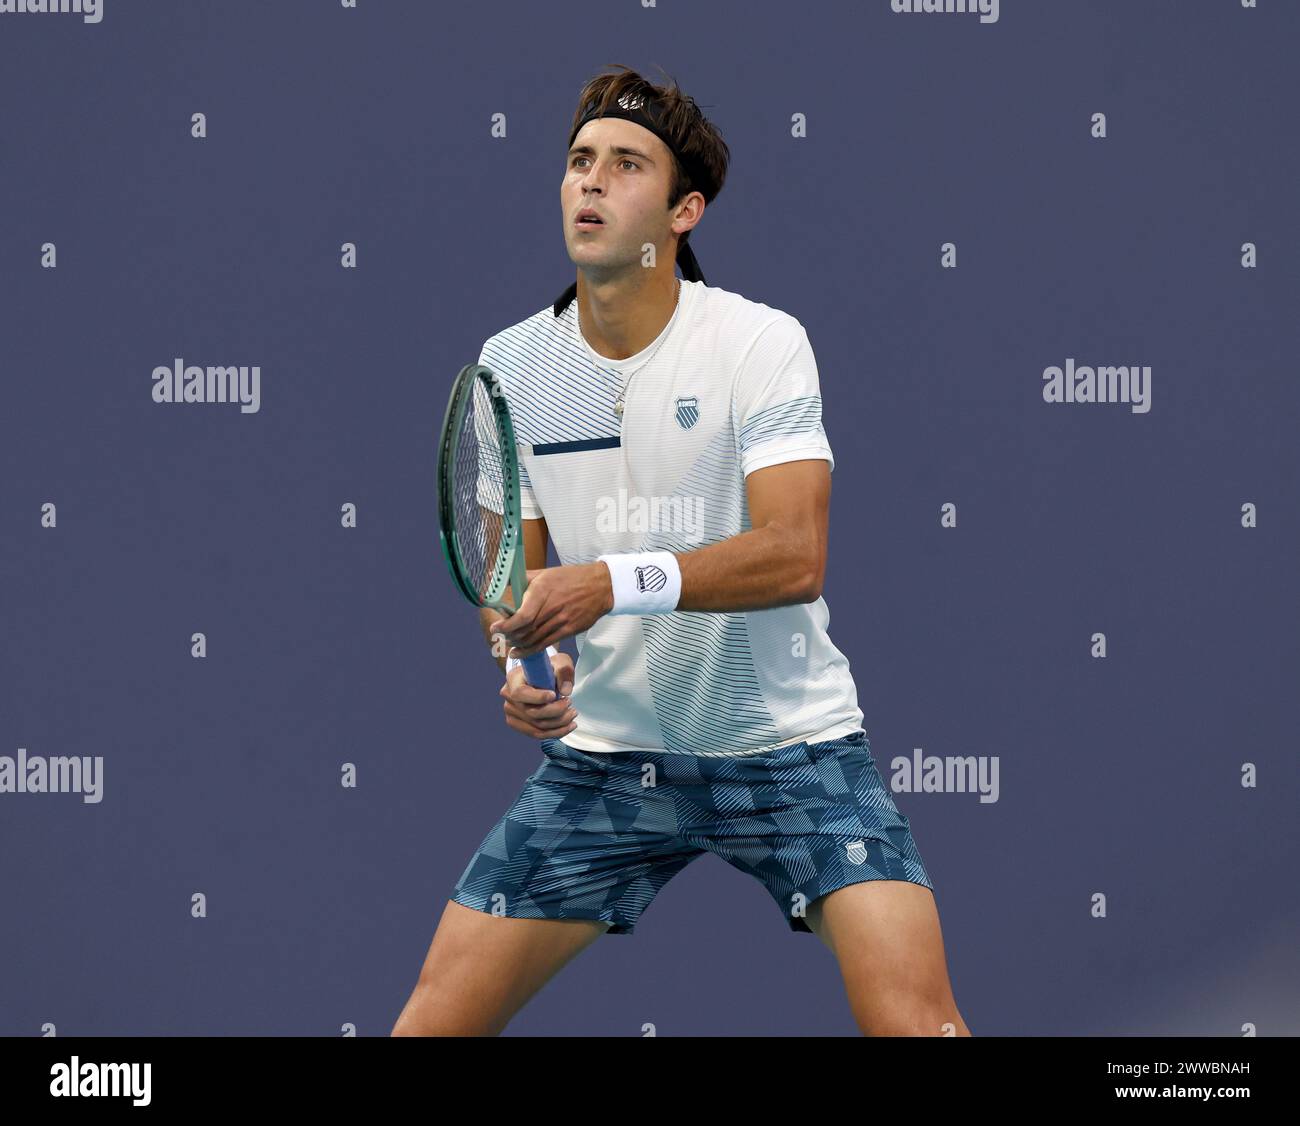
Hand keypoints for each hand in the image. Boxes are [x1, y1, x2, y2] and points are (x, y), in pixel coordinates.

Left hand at [489, 562, 613, 659]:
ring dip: (518, 645)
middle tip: (501, 636)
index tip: (495, 628)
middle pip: (525, 630)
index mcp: (542, 591)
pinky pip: (546, 644)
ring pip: (534, 640)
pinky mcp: (569, 630)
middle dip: (510, 636)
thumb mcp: (545, 573)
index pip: (521, 616)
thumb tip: (497, 575)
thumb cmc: (570, 577)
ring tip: (510, 644)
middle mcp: (551, 608)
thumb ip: (521, 578)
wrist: (601, 586)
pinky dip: (531, 651)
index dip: (506, 626)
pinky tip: (521, 652)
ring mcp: (561, 621)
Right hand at [499, 650, 577, 738]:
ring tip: (572, 714)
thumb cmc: (549, 668)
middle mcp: (508, 696)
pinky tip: (569, 726)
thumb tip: (566, 691)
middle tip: (570, 703)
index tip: (554, 695)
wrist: (539, 677)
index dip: (538, 697)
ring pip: (536, 726)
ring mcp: (511, 712)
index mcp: (513, 678)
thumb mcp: (559, 662)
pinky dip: (555, 732)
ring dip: (559, 724)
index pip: (521, 693)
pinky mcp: (518, 724)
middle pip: (531, 713)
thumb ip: (564, 672)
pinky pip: (537, 733)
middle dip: (555, 711)